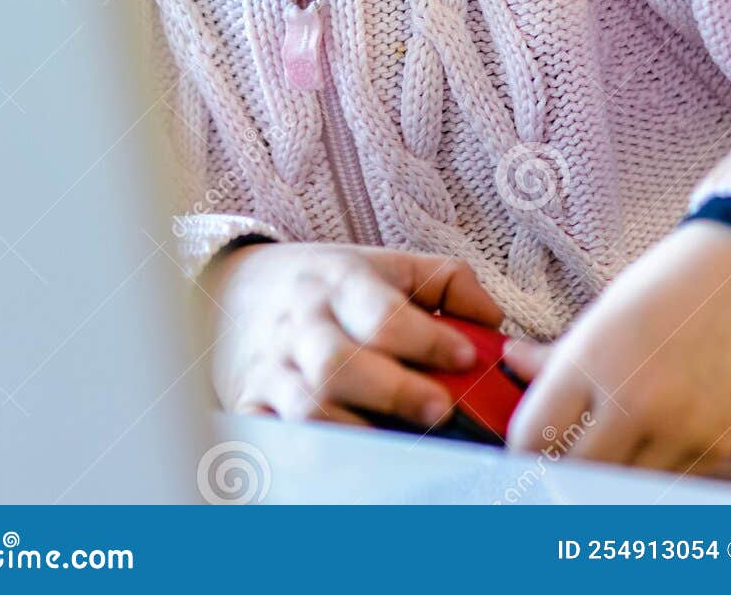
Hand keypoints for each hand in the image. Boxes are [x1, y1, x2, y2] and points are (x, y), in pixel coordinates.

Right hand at [206, 241, 503, 428]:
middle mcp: (303, 325)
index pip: (381, 313)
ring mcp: (274, 368)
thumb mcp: (386, 264)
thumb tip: (492, 322)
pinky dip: (304, 453)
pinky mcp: (251, 404)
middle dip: (393, 391)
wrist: (238, 291)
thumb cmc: (330, 285)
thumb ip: (447, 282)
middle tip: (440, 409)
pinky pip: (271, 437)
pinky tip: (345, 466)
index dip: (426, 338)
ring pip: (308, 407)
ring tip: (402, 448)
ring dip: (356, 430)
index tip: (466, 357)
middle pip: (339, 363)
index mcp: (339, 283)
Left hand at [504, 220, 730, 473]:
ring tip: (621, 439)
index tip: (529, 454)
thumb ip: (554, 356)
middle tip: (570, 457)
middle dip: (567, 470)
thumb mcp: (601, 314)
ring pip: (624, 486)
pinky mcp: (717, 446)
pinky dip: (658, 465)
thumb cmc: (665, 291)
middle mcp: (634, 399)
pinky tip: (664, 430)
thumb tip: (512, 362)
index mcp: (592, 359)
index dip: (525, 452)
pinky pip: (670, 479)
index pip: (533, 438)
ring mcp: (680, 428)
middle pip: (576, 475)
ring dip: (615, 472)